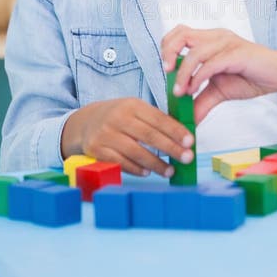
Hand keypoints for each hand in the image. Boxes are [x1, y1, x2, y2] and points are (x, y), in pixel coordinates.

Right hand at [60, 97, 194, 177]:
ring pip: (135, 152)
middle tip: (187, 158)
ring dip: (156, 163)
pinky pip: (121, 162)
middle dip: (171, 148)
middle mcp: (117, 118)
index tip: (190, 142)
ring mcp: (105, 134)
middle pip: (149, 135)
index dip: (175, 130)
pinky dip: (136, 169)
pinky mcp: (96, 150)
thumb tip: (184, 136)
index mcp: (131, 105)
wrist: (86, 122)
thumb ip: (156, 120)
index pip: (158, 118)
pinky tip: (148, 172)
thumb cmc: (119, 118)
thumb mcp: (135, 110)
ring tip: (170, 170)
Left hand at [161, 26, 276, 122]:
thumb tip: (187, 120)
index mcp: (209, 40)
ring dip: (183, 73)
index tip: (166, 70)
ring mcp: (227, 44)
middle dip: (168, 52)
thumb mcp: (219, 92)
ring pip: (194, 51)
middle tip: (167, 73)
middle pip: (181, 33)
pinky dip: (198, 77)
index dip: (167, 48)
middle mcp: (216, 37)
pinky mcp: (237, 54)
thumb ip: (201, 102)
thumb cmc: (250, 76)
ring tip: (180, 92)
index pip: (179, 33)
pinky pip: (211, 63)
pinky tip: (194, 90)